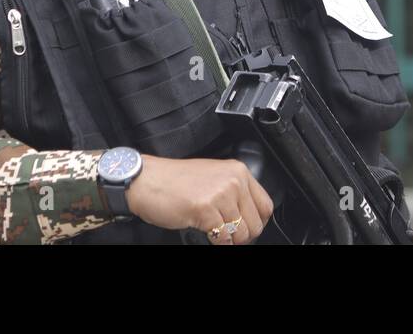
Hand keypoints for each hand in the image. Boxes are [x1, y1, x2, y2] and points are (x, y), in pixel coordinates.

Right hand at [125, 155, 273, 244]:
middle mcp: (233, 180)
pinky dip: (216, 241)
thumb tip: (249, 216)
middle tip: (226, 234)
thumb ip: (233, 191)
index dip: (257, 222)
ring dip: (228, 239)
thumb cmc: (174, 181)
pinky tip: (205, 231)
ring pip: (241, 233)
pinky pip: (223, 238)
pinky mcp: (206, 209)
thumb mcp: (212, 177)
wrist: (146, 180)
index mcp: (237, 170)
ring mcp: (221, 194)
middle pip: (256, 223)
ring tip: (213, 232)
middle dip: (242, 236)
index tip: (245, 228)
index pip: (266, 205)